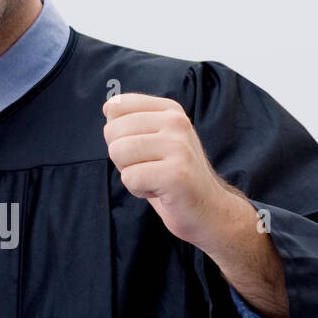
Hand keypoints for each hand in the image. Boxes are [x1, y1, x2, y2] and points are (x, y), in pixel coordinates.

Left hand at [102, 92, 234, 250]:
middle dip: (122, 157)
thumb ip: (131, 122)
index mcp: (170, 110)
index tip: (142, 149)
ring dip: (130, 174)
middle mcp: (176, 122)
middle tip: (149, 168)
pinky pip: (129, 177)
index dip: (117, 135)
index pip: (117, 107)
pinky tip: (159, 190)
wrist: (208, 209)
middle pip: (113, 131)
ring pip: (118, 152)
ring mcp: (178, 146)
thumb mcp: (154, 140)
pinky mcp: (175, 174)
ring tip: (154, 178)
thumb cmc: (173, 176)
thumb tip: (109, 108)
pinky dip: (138, 190)